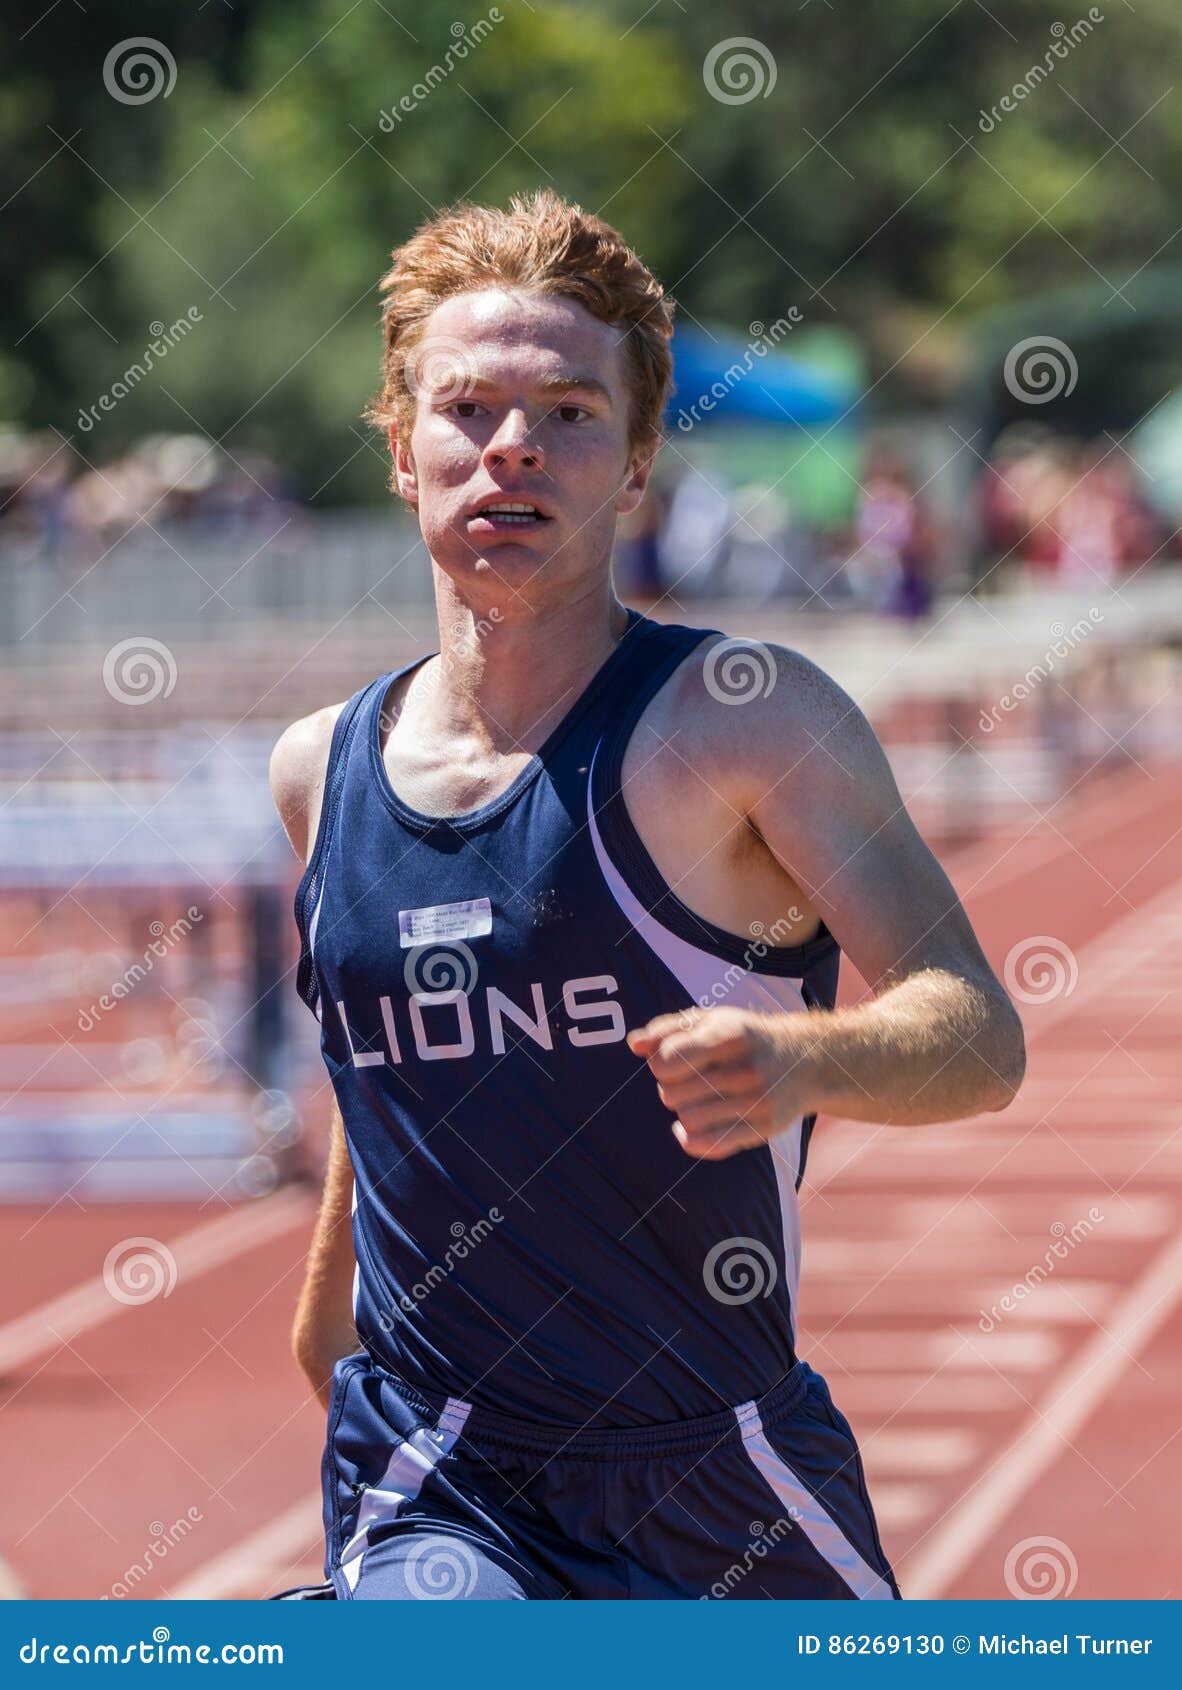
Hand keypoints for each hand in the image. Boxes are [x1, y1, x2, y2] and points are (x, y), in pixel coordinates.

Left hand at [626, 1005, 815, 1159]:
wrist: (809, 1060)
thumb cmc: (746, 1038)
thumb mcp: (712, 1020)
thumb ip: (668, 1029)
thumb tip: (634, 1044)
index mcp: (730, 1034)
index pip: (666, 1061)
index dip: (660, 1063)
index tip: (674, 1060)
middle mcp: (746, 1068)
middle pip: (671, 1094)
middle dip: (671, 1088)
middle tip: (690, 1081)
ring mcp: (758, 1101)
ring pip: (687, 1121)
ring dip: (683, 1112)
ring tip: (698, 1099)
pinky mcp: (765, 1129)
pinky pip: (708, 1145)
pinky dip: (690, 1139)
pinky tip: (691, 1128)